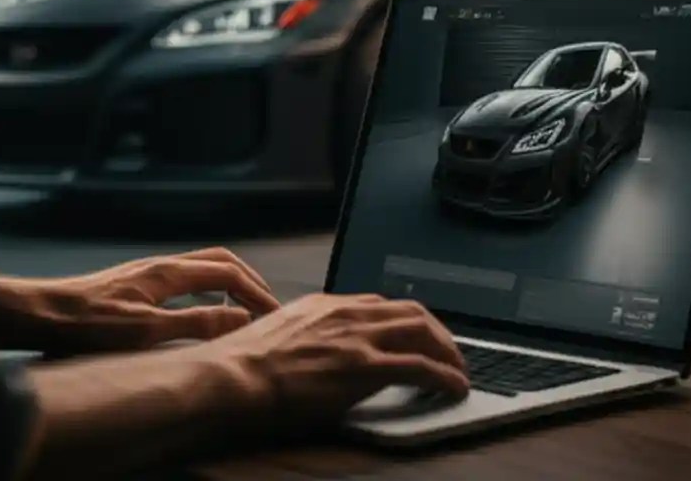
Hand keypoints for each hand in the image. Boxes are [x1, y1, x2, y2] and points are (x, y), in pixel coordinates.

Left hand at [34, 248, 280, 353]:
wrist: (40, 314)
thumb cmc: (87, 326)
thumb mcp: (146, 332)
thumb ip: (196, 324)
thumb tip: (239, 318)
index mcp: (170, 273)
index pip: (229, 274)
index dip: (256, 294)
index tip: (273, 316)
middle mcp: (163, 265)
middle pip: (221, 261)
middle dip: (250, 281)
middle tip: (267, 307)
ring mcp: (149, 271)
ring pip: (203, 267)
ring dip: (230, 284)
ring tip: (243, 309)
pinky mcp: (137, 283)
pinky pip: (187, 278)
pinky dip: (209, 290)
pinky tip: (202, 312)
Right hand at [197, 293, 468, 429]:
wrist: (234, 376)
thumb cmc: (243, 365)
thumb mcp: (278, 335)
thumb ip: (304, 336)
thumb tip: (313, 352)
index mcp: (325, 305)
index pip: (379, 304)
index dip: (404, 322)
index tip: (414, 335)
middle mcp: (347, 313)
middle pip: (409, 311)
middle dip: (436, 331)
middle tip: (447, 352)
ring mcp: (358, 338)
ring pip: (422, 331)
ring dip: (447, 351)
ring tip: (456, 370)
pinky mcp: (365, 367)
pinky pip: (421, 366)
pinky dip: (445, 376)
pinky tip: (454, 387)